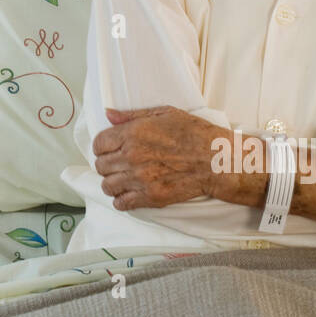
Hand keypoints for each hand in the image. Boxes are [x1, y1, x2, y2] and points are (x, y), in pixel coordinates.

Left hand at [93, 106, 224, 210]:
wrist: (216, 159)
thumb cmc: (194, 132)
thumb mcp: (163, 113)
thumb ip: (131, 115)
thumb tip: (108, 114)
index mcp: (133, 133)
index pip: (99, 144)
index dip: (102, 146)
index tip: (109, 148)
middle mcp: (132, 156)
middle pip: (101, 165)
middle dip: (107, 164)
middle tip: (118, 164)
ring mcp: (140, 179)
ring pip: (108, 186)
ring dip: (112, 182)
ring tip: (123, 179)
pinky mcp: (151, 197)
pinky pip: (122, 203)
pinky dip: (121, 200)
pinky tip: (129, 193)